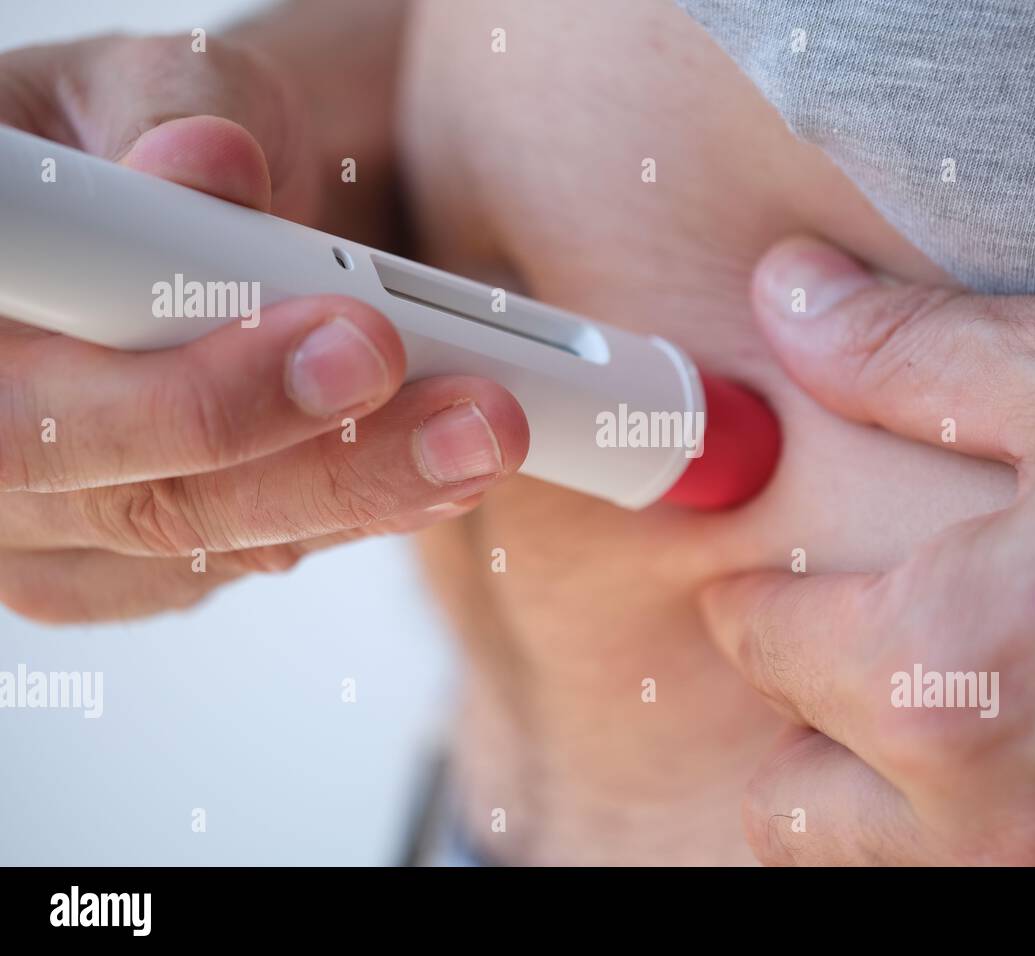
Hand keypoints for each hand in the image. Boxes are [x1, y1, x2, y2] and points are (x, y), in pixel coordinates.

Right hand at [0, 35, 528, 621]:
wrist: (174, 215)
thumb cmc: (148, 133)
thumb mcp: (153, 87)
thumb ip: (170, 119)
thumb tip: (208, 170)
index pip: (34, 397)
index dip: (194, 392)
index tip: (358, 345)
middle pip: (131, 499)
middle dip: (320, 464)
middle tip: (473, 419)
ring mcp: (37, 516)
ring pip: (195, 546)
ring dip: (359, 497)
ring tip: (482, 437)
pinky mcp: (115, 558)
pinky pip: (233, 560)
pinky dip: (342, 515)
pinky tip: (431, 471)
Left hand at [701, 236, 1034, 864]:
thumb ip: (904, 354)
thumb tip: (787, 294)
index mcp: (959, 672)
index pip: (765, 648)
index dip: (755, 596)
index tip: (769, 571)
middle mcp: (1005, 816)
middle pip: (793, 807)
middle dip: (801, 723)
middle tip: (846, 642)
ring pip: (881, 873)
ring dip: (873, 797)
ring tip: (930, 700)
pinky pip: (1006, 890)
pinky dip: (981, 831)